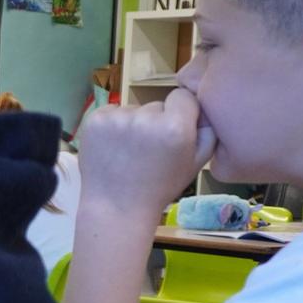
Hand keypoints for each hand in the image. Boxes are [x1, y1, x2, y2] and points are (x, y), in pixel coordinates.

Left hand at [77, 87, 215, 218]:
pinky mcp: (94, 120)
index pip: (183, 96)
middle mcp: (145, 117)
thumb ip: (208, 131)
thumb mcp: (196, 163)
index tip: (175, 129)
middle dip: (157, 121)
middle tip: (150, 149)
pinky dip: (113, 125)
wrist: (117, 206)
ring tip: (130, 152)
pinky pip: (111, 112)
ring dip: (134, 124)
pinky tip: (114, 147)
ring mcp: (117, 118)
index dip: (182, 112)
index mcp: (175, 127)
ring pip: (133, 110)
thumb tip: (203, 107)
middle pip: (157, 105)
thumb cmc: (160, 186)